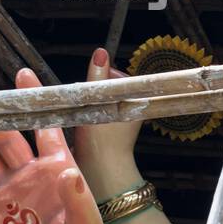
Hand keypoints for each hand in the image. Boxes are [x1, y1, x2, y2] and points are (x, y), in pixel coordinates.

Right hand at [72, 47, 142, 195]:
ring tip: (84, 113)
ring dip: (89, 102)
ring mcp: (123, 118)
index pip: (119, 75)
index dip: (102, 77)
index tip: (92, 86)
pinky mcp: (112, 127)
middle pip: (108, 86)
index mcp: (138, 99)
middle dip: (93, 90)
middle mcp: (134, 107)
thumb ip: (97, 78)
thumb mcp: (96, 104)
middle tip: (86, 103)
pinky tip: (83, 121)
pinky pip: (98, 110)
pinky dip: (88, 112)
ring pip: (101, 97)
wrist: (100, 170)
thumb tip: (100, 53)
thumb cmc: (101, 141)